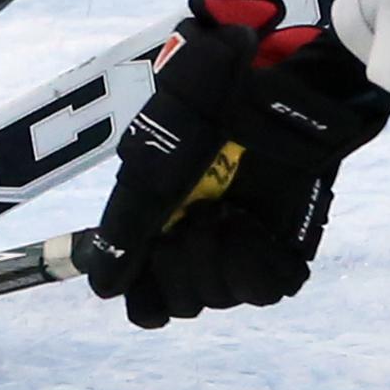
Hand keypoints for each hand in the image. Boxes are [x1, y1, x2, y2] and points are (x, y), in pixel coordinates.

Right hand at [77, 0, 389, 325]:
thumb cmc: (205, 109)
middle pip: (185, 303)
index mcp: (160, 223)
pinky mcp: (288, 240)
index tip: (154, 259)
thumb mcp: (152, 164)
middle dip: (184, 267)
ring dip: (222, 259)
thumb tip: (102, 287)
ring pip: (225, 298)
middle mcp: (199, 239)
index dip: (147, 296)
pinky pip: (273, 288)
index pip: (147, 303)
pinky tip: (253, 223)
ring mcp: (243, 242)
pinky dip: (260, 263)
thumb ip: (126, 226)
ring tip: (227, 211)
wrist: (277, 86)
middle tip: (195, 216)